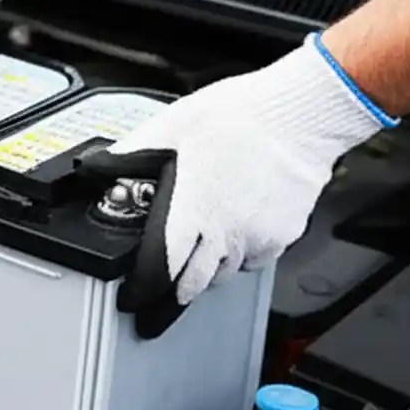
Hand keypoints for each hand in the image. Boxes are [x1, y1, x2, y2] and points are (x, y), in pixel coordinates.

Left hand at [78, 34, 394, 334]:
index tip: (134, 296)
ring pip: (226, 272)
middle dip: (176, 289)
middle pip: (195, 283)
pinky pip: (256, 259)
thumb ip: (137, 150)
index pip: (164, 269)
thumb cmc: (244, 114)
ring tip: (203, 241)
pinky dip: (242, 252)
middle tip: (163, 287)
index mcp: (195, 208)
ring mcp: (258, 237)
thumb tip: (105, 165)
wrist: (303, 112)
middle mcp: (227, 231)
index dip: (145, 288)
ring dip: (210, 266)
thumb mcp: (175, 124)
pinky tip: (237, 226)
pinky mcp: (285, 235)